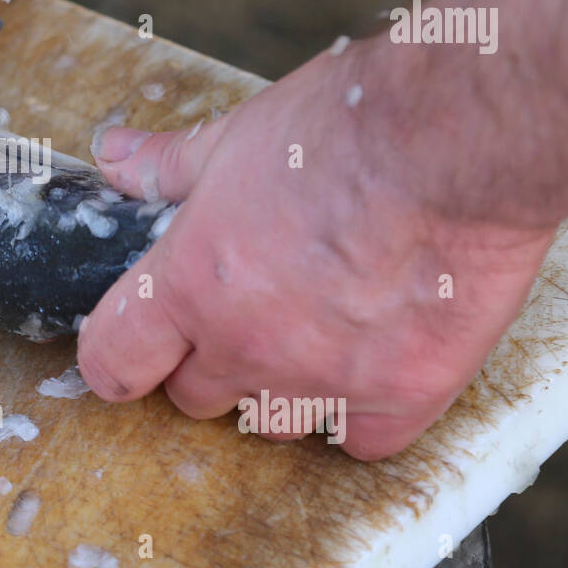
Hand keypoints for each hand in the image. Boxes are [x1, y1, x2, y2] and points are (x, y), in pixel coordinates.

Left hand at [76, 43, 557, 460]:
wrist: (455, 138)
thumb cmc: (341, 127)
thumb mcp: (234, 136)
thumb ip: (166, 165)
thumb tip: (114, 157)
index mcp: (188, 284)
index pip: (112, 362)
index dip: (116, 355)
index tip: (136, 342)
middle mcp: (245, 346)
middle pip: (194, 396)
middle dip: (209, 358)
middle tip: (252, 303)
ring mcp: (322, 379)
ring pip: (271, 421)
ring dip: (280, 384)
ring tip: (320, 321)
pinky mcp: (401, 396)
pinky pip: (358, 440)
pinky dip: (360, 411)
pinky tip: (374, 356)